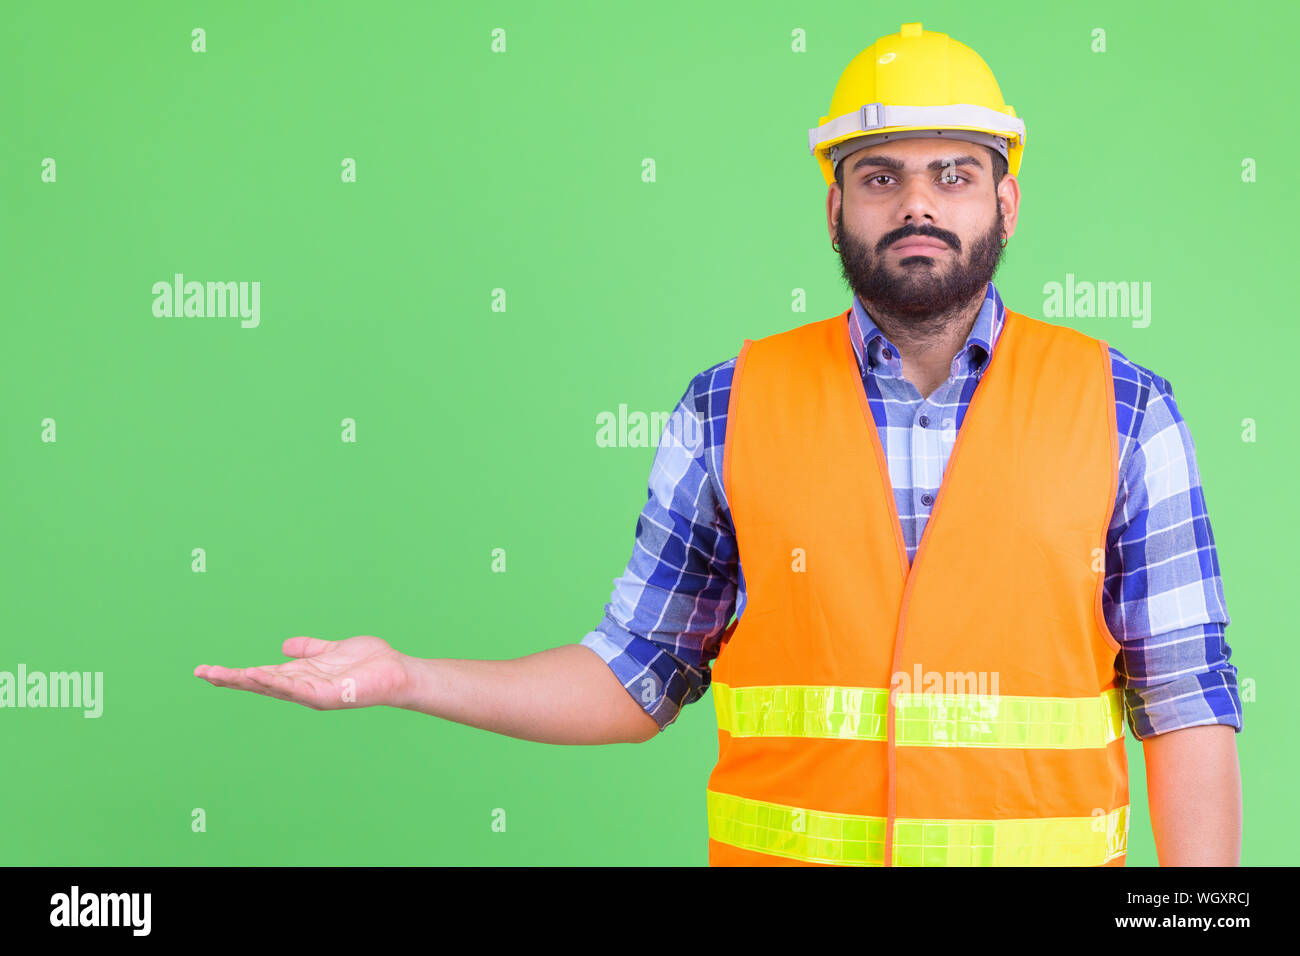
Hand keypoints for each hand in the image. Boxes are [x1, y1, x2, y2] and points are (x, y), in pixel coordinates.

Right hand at [194, 635, 414, 709]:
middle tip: (201, 673)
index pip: (261, 675)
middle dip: (231, 679)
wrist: (397, 671)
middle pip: (260, 683)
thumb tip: (285, 646)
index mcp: (301, 676)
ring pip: (273, 687)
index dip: (235, 673)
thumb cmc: (368, 662)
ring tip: (221, 674)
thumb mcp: (332, 650)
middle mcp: (302, 688)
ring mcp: (313, 694)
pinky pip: (297, 689)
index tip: (207, 670)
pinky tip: (258, 675)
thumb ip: (310, 649)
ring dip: (247, 680)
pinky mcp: (327, 695)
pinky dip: (276, 682)